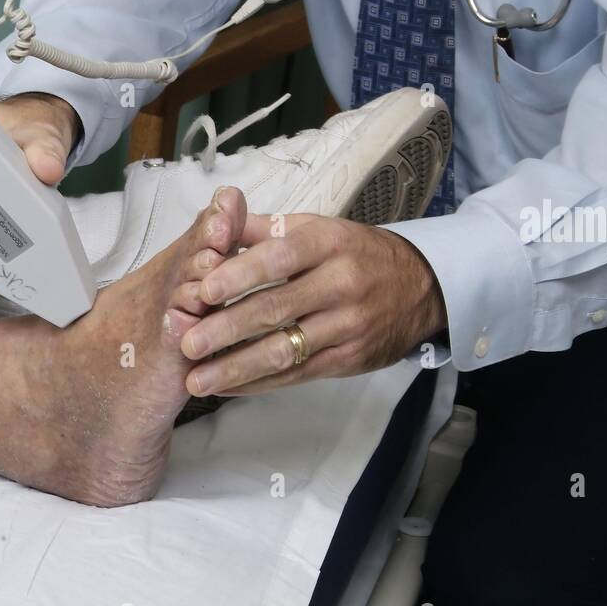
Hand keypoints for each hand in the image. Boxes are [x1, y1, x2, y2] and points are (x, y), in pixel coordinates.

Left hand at [181, 209, 446, 396]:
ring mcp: (347, 326)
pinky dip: (258, 383)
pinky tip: (227, 386)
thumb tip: (214, 219)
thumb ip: (263, 227)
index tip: (204, 290)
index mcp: (329, 243)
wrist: (419, 287)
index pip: (281, 257)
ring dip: (236, 368)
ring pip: (285, 350)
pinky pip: (297, 374)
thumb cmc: (354, 252)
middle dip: (227, 329)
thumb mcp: (317, 227)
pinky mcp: (348, 360)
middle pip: (278, 308)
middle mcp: (341, 284)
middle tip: (186, 343)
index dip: (242, 274)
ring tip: (197, 379)